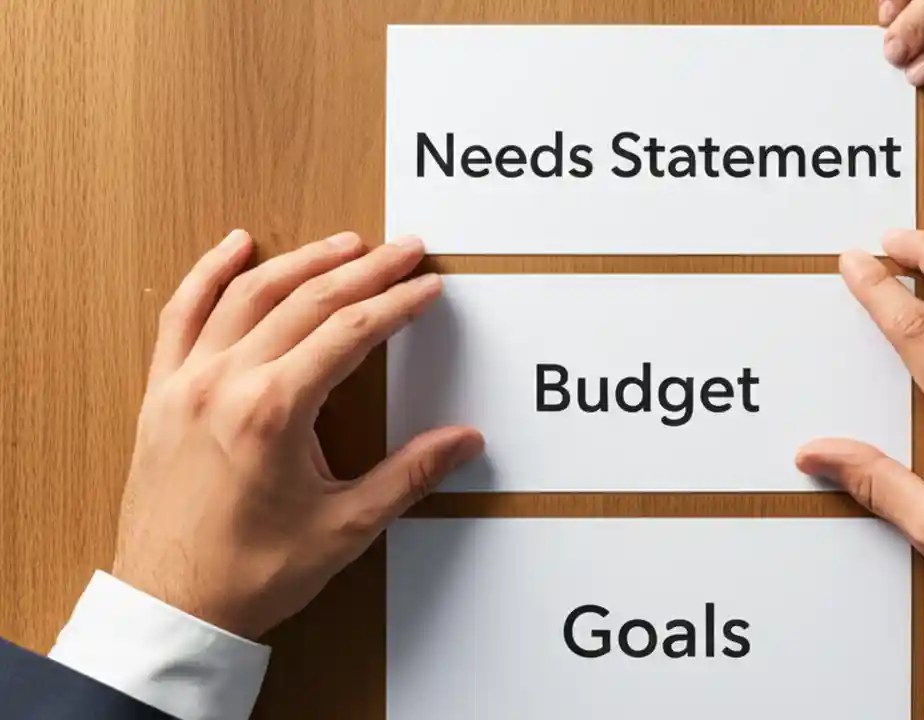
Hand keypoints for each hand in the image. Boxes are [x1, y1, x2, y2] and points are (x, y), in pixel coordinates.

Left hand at [112, 229, 482, 638]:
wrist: (172, 608)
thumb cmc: (250, 574)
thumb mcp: (344, 528)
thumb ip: (409, 475)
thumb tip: (464, 442)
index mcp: (273, 412)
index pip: (349, 332)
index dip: (397, 304)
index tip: (427, 287)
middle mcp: (225, 384)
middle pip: (305, 301)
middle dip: (364, 269)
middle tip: (404, 249)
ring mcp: (187, 383)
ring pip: (248, 294)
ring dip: (302, 261)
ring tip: (345, 243)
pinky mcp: (161, 393)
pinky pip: (181, 313)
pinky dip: (209, 273)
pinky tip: (235, 247)